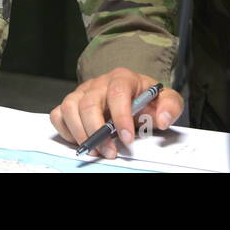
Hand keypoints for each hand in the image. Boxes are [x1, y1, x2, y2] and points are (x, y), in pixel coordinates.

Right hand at [50, 68, 183, 158]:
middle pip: (88, 103)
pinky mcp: (72, 104)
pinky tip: (81, 140)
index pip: (117, 92)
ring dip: (80, 133)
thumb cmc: (147, 98)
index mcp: (122, 78)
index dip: (120, 116)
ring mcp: (82, 92)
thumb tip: (162, 120)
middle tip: (110, 151)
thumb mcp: (166, 99)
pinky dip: (65, 130)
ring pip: (69, 107)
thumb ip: (171, 106)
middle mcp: (98, 83)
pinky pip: (58, 114)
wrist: (134, 96)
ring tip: (95, 149)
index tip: (127, 138)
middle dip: (97, 131)